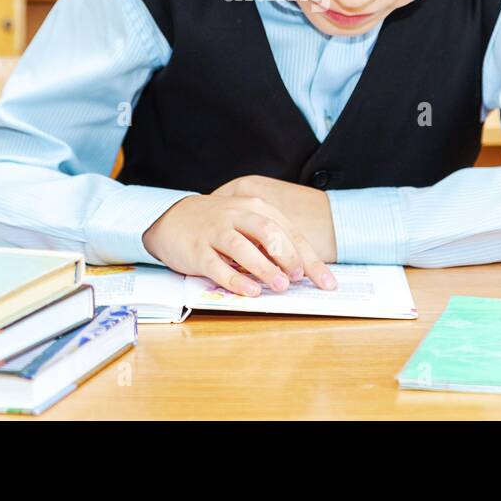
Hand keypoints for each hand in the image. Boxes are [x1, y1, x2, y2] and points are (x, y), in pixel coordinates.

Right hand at [142, 189, 336, 295]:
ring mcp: (215, 231)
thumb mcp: (247, 224)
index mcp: (256, 208)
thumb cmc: (219, 225)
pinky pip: (217, 265)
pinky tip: (250, 291)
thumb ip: (271, 241)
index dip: (310, 258)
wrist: (172, 218)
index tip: (327, 282)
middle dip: (288, 257)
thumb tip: (302, 271)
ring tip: (280, 286)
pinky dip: (235, 279)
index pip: (290, 233)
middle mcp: (237, 216)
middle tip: (300, 279)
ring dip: (264, 268)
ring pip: (243, 247)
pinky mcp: (197, 249)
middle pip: (269, 233)